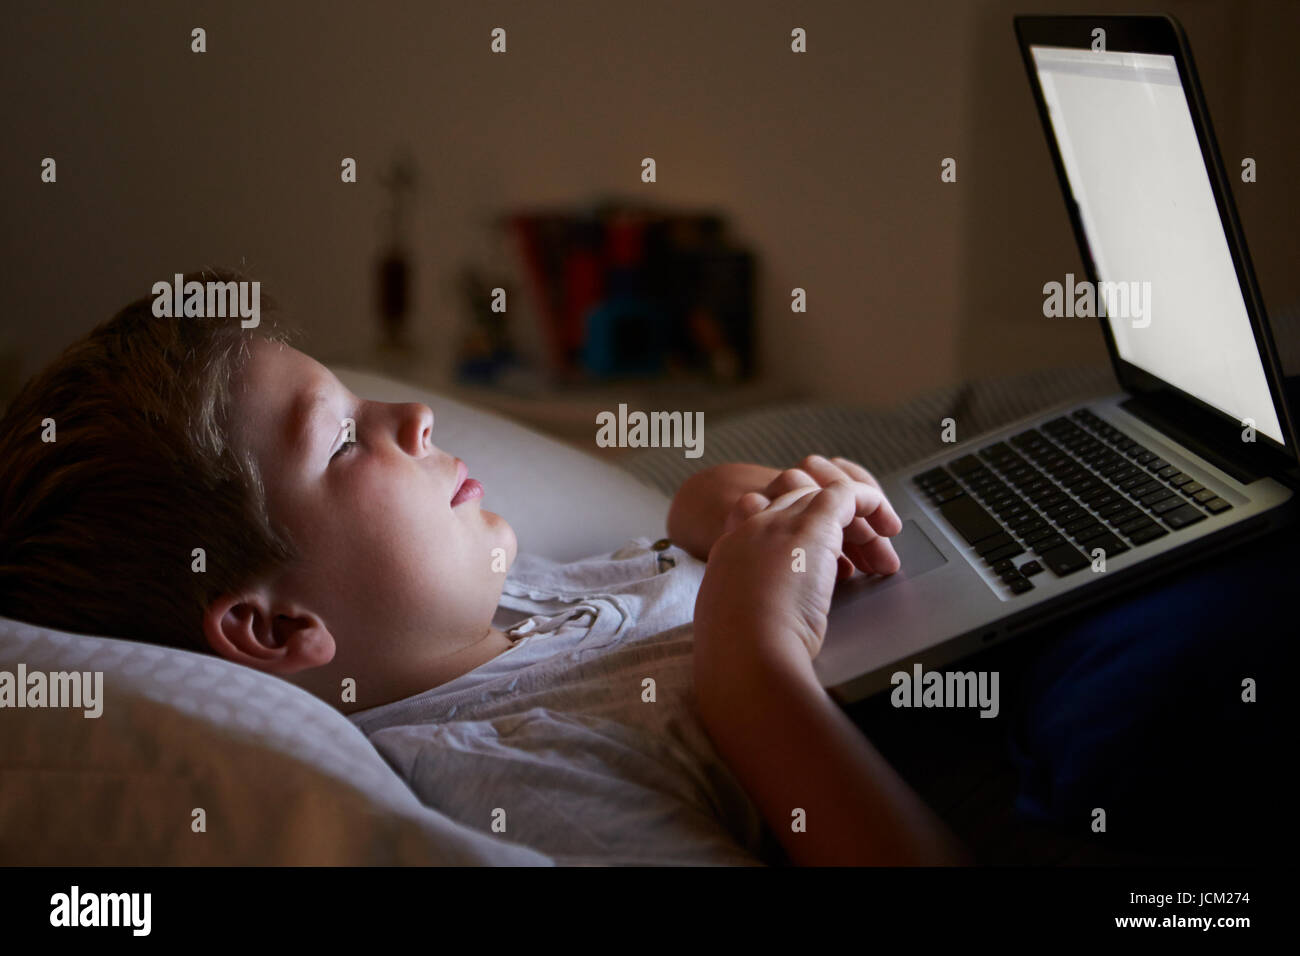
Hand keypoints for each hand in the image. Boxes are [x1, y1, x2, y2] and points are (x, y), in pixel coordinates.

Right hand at [696, 469, 902, 670]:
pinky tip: (888, 526)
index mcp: (729, 554)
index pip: (760, 515)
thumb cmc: (743, 655)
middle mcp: (751, 529)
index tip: (816, 566)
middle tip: (858, 565)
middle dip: (831, 527)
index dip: (792, 532)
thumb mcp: (737, 626)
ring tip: (877, 556)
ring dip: (855, 520)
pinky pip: (847, 493)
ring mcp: (779, 523)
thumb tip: (775, 621)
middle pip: (798, 502)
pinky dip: (873, 504)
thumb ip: (753, 610)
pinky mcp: (812, 525)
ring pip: (823, 497)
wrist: (745, 653)